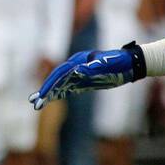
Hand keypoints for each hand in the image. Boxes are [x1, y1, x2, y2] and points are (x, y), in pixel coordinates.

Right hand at [28, 43, 145, 109]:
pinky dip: (57, 94)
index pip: (61, 73)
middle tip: (34, 103)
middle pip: (57, 78)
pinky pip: (67, 88)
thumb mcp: (109, 64)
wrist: (130, 63)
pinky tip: (50, 100)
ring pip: (60, 84)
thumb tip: (78, 71)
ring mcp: (79, 73)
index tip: (44, 95)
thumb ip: (94, 67)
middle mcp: (76, 65)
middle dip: (45, 91)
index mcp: (80, 60)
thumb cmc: (120, 62)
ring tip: (36, 104)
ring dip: (48, 94)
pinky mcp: (83, 81)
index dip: (51, 84)